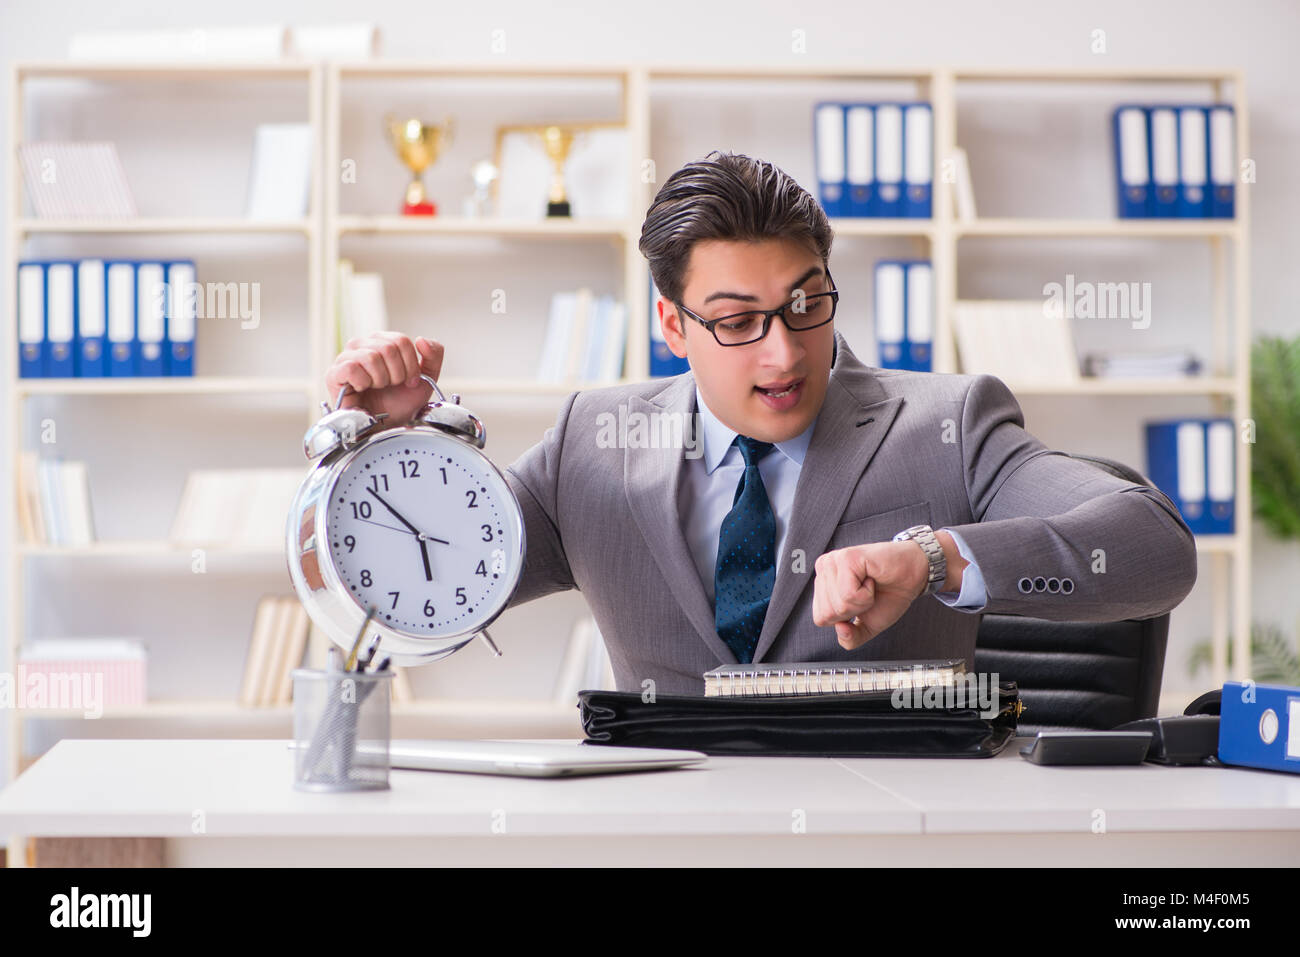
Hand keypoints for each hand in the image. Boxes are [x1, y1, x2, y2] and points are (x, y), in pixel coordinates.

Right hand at [324, 331, 444, 424]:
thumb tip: (421, 339)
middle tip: (392, 386)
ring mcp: (346, 358)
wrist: (386, 426)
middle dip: (397, 374)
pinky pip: (351, 368)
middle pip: (388, 348)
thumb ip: (434, 355)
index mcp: (382, 341)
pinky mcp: (334, 374)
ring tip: (377, 388)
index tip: (408, 380)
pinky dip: (363, 382)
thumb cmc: (400, 402)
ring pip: (371, 357)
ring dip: (381, 379)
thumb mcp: (426, 378)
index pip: (401, 340)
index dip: (410, 365)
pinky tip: (363, 389)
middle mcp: (363, 345)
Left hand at [811, 541, 929, 649]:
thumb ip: (850, 639)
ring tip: (870, 585)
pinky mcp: (847, 558)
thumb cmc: (890, 594)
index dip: (846, 620)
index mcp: (823, 584)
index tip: (860, 603)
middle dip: (854, 611)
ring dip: (863, 602)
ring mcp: (833, 562)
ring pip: (838, 604)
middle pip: (827, 614)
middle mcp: (824, 569)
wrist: (913, 575)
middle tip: (867, 594)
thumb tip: (840, 629)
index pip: (820, 618)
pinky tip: (872, 580)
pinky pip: (849, 594)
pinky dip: (867, 595)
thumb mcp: (866, 626)